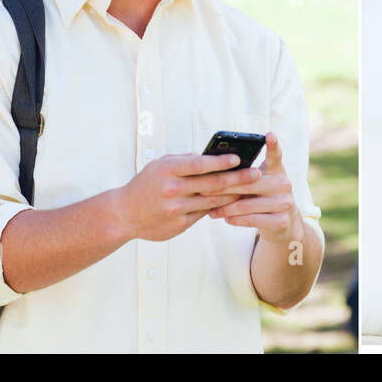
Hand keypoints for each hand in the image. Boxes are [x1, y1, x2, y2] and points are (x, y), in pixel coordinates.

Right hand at [110, 152, 261, 242]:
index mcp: (168, 170)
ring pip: (212, 201)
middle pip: (212, 184)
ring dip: (234, 194)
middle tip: (256, 173)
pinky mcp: (180, 224)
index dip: (221, 162)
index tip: (239, 158)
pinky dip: (220, 207)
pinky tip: (234, 202)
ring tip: (251, 188)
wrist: (125, 214)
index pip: (200, 164)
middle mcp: (172, 190)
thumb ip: (184, 161)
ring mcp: (176, 209)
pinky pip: (205, 214)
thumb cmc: (146, 184)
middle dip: (238, 178)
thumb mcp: (160, 165)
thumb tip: (212, 156)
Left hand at [206, 132, 302, 244]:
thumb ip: (245, 174)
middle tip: (203, 190)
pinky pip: (252, 220)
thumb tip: (215, 169)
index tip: (269, 135)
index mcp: (277, 170)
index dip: (273, 144)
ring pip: (247, 204)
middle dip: (223, 187)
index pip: (276, 155)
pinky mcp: (281, 221)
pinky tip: (225, 218)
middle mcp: (284, 184)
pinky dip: (236, 219)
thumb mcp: (259, 182)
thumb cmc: (262, 196)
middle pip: (249, 182)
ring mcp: (284, 203)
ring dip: (225, 208)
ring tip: (210, 209)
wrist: (283, 223)